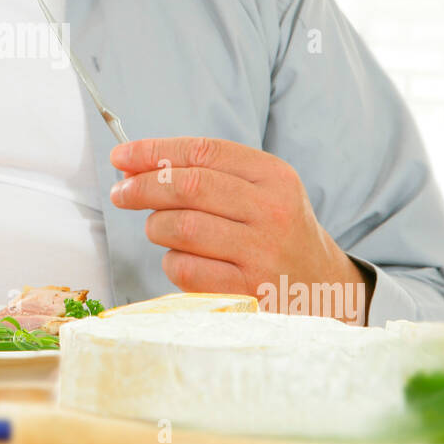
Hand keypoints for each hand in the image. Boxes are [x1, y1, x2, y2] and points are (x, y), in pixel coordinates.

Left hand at [108, 137, 373, 323]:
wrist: (322, 287)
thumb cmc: (276, 232)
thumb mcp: (260, 191)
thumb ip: (206, 174)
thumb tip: (134, 167)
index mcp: (274, 176)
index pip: (204, 152)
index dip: (155, 151)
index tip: (121, 156)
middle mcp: (272, 211)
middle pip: (189, 187)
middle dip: (143, 186)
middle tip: (121, 192)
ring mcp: (262, 253)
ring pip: (182, 228)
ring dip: (157, 227)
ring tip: (160, 229)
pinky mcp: (248, 292)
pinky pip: (186, 270)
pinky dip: (171, 262)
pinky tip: (182, 260)